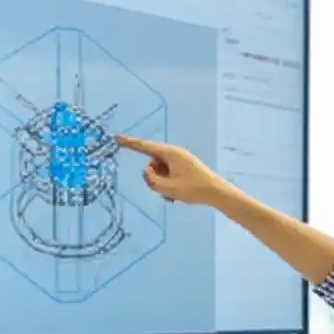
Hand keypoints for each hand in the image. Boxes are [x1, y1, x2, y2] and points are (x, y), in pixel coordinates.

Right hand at [115, 135, 229, 205]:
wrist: (217, 193)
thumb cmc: (194, 189)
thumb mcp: (168, 188)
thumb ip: (151, 180)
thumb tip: (146, 171)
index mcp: (170, 153)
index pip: (144, 146)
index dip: (129, 143)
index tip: (116, 138)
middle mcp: (174, 153)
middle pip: (152, 163)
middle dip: (154, 178)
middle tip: (167, 191)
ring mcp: (179, 160)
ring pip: (159, 171)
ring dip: (162, 184)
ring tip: (175, 195)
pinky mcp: (183, 167)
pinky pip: (167, 175)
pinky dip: (168, 185)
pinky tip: (177, 195)